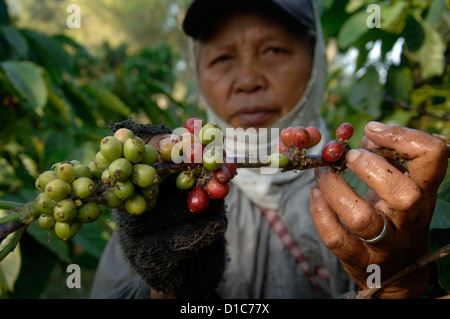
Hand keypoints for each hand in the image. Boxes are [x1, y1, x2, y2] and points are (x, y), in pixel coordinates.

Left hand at [310, 122, 447, 297]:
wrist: (396, 270)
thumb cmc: (394, 216)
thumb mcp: (400, 185)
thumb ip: (386, 156)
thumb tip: (368, 132)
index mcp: (424, 191)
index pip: (432, 156)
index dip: (403, 136)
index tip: (372, 130)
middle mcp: (409, 219)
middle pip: (402, 194)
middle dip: (368, 167)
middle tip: (346, 155)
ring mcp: (385, 243)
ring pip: (361, 218)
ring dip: (334, 188)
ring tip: (322, 172)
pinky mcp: (359, 259)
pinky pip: (335, 237)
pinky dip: (319, 211)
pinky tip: (315, 194)